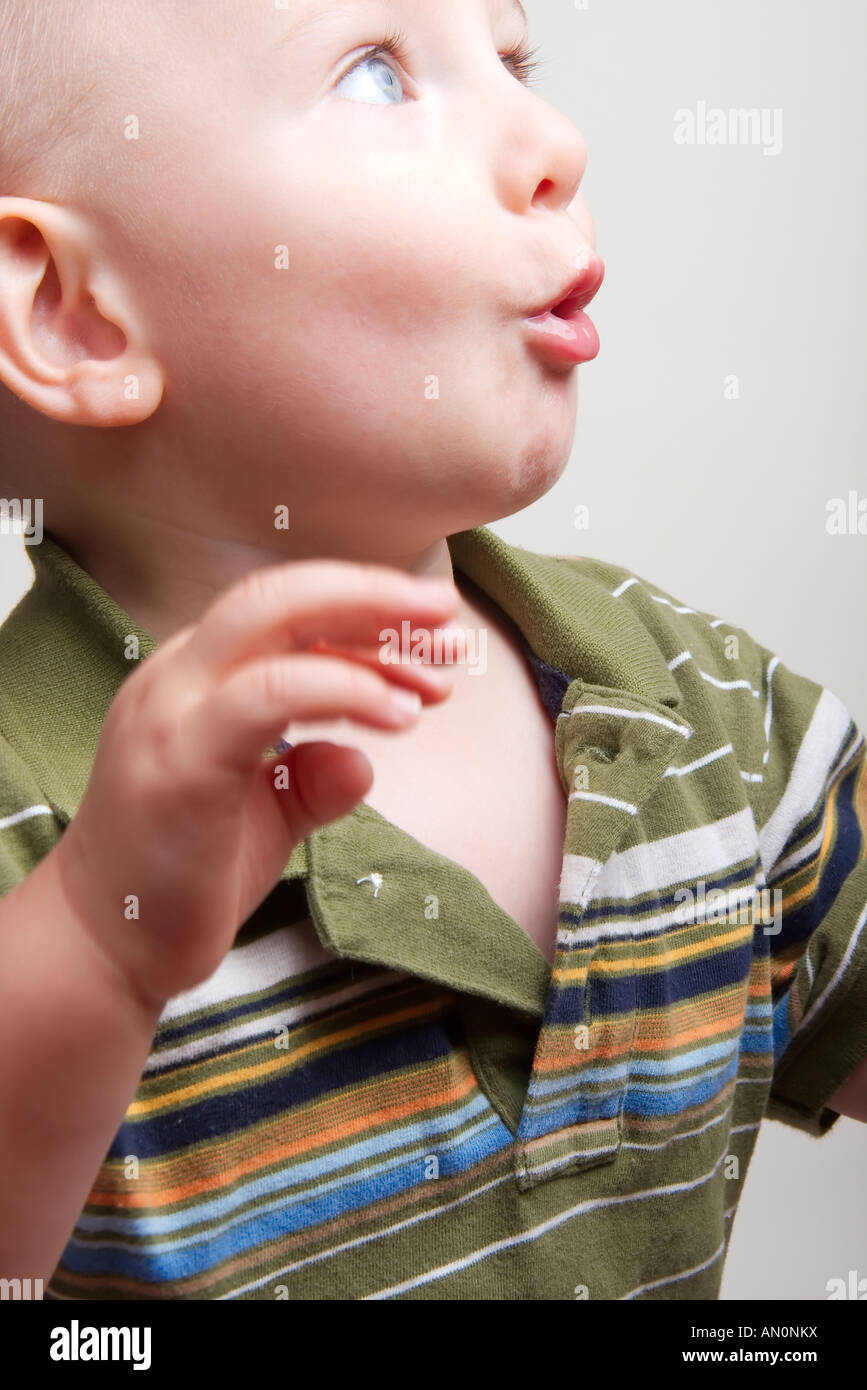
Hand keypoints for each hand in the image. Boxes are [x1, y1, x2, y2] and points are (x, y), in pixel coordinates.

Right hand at [54, 560, 459, 1010]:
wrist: (103, 948)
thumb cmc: (181, 877)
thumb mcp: (265, 814)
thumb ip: (311, 777)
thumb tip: (365, 758)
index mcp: (194, 677)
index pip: (285, 613)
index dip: (366, 614)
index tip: (435, 641)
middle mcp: (177, 677)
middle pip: (280, 595)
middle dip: (374, 594)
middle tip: (448, 616)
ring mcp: (172, 712)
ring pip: (272, 622)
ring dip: (369, 636)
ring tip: (438, 676)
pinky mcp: (183, 760)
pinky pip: (269, 693)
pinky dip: (343, 689)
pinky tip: (398, 716)